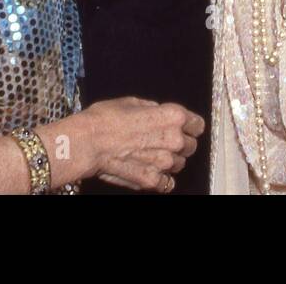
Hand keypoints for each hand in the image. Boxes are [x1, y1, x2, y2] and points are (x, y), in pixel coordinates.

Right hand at [78, 97, 203, 192]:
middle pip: (190, 146)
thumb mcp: (131, 102)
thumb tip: (158, 112)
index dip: (190, 126)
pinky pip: (167, 183)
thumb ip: (152, 109)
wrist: (87, 142)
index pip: (198, 125)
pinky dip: (161, 179)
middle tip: (162, 142)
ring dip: (169, 161)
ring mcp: (164, 162)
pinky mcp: (152, 180)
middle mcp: (174, 139)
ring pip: (179, 164)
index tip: (184, 128)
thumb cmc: (105, 119)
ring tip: (150, 156)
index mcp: (173, 116)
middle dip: (180, 144)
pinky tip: (150, 171)